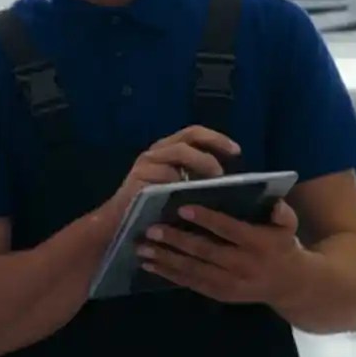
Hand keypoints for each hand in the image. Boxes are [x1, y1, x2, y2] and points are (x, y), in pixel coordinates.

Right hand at [104, 125, 241, 221]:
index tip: (237, 151)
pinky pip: (165, 175)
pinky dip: (181, 182)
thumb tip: (227, 178)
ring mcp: (145, 164)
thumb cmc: (153, 207)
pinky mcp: (138, 179)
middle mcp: (155, 152)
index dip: (216, 138)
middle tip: (223, 172)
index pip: (194, 133)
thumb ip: (194, 177)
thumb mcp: (177, 187)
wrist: (119, 223)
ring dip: (200, 165)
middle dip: (211, 150)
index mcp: (166, 150)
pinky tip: (191, 194)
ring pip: (179, 153)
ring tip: (213, 182)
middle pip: (187, 140)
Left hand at [136, 200, 309, 306]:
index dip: (206, 219)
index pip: (229, 230)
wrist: (289, 286)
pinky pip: (191, 284)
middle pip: (205, 251)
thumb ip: (282, 213)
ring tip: (142, 248)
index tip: (182, 208)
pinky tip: (150, 265)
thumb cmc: (282, 246)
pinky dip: (169, 275)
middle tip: (151, 229)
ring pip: (193, 270)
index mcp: (258, 244)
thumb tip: (274, 202)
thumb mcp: (289, 227)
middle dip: (176, 240)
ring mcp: (229, 283)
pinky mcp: (219, 294)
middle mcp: (242, 265)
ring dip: (165, 259)